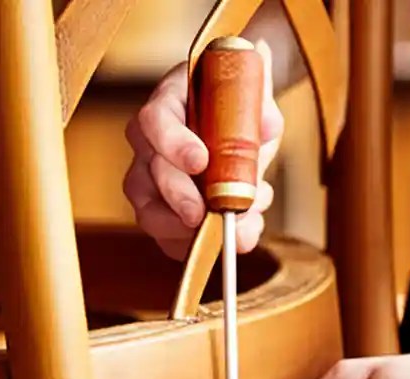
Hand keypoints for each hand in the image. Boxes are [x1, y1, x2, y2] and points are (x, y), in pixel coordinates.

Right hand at [124, 40, 284, 259]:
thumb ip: (259, 121)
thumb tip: (262, 139)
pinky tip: (229, 239)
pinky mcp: (159, 209)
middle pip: (147, 175)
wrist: (236, 112)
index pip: (155, 121)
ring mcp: (149, 177)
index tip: (200, 161)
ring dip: (188, 231)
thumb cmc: (240, 105)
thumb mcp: (256, 105)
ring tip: (234, 229)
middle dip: (180, 199)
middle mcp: (148, 141)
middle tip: (205, 215)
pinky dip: (195, 246)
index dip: (174, 144)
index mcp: (168, 102)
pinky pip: (165, 236)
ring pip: (148, 212)